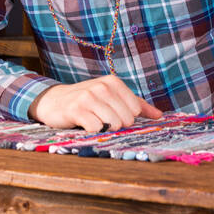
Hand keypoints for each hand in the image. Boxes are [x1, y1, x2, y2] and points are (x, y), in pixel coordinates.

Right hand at [28, 75, 163, 130]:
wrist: (54, 101)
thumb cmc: (88, 101)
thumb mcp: (112, 98)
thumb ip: (137, 106)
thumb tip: (159, 116)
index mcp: (113, 82)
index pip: (135, 109)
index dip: (127, 118)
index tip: (113, 114)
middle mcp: (102, 86)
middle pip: (126, 119)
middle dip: (116, 125)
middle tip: (102, 119)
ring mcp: (89, 97)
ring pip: (112, 124)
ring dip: (104, 128)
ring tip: (94, 121)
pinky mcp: (77, 110)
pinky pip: (96, 128)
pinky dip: (93, 131)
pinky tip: (84, 124)